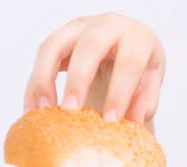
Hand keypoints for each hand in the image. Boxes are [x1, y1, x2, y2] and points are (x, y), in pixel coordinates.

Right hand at [23, 12, 165, 124]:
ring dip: (45, 79)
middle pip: (89, 47)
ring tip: (43, 111)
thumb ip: (147, 101)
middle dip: (78, 80)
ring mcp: (80, 27)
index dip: (119, 92)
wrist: (126, 45)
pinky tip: (34, 110)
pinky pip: (41, 57)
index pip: (129, 63)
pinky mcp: (60, 36)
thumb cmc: (142, 65)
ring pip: (54, 45)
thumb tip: (135, 120)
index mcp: (138, 37)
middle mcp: (108, 25)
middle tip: (71, 111)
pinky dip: (35, 84)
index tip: (110, 121)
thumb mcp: (152, 81)